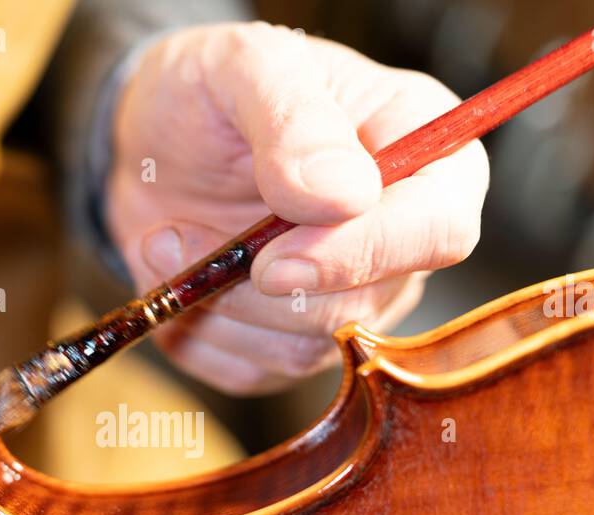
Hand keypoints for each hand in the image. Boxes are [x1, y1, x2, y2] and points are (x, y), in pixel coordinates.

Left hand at [106, 22, 488, 394]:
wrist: (154, 144)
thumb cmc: (213, 91)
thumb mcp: (244, 65)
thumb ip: (295, 117)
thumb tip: (344, 195)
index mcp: (425, 157)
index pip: (438, 231)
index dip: (363, 252)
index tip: (273, 256)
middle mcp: (400, 241)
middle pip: (363, 305)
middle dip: (258, 286)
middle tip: (174, 233)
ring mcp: (350, 299)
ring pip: (301, 348)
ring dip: (216, 304)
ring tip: (164, 237)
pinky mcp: (290, 343)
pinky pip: (253, 369)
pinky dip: (198, 331)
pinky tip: (177, 275)